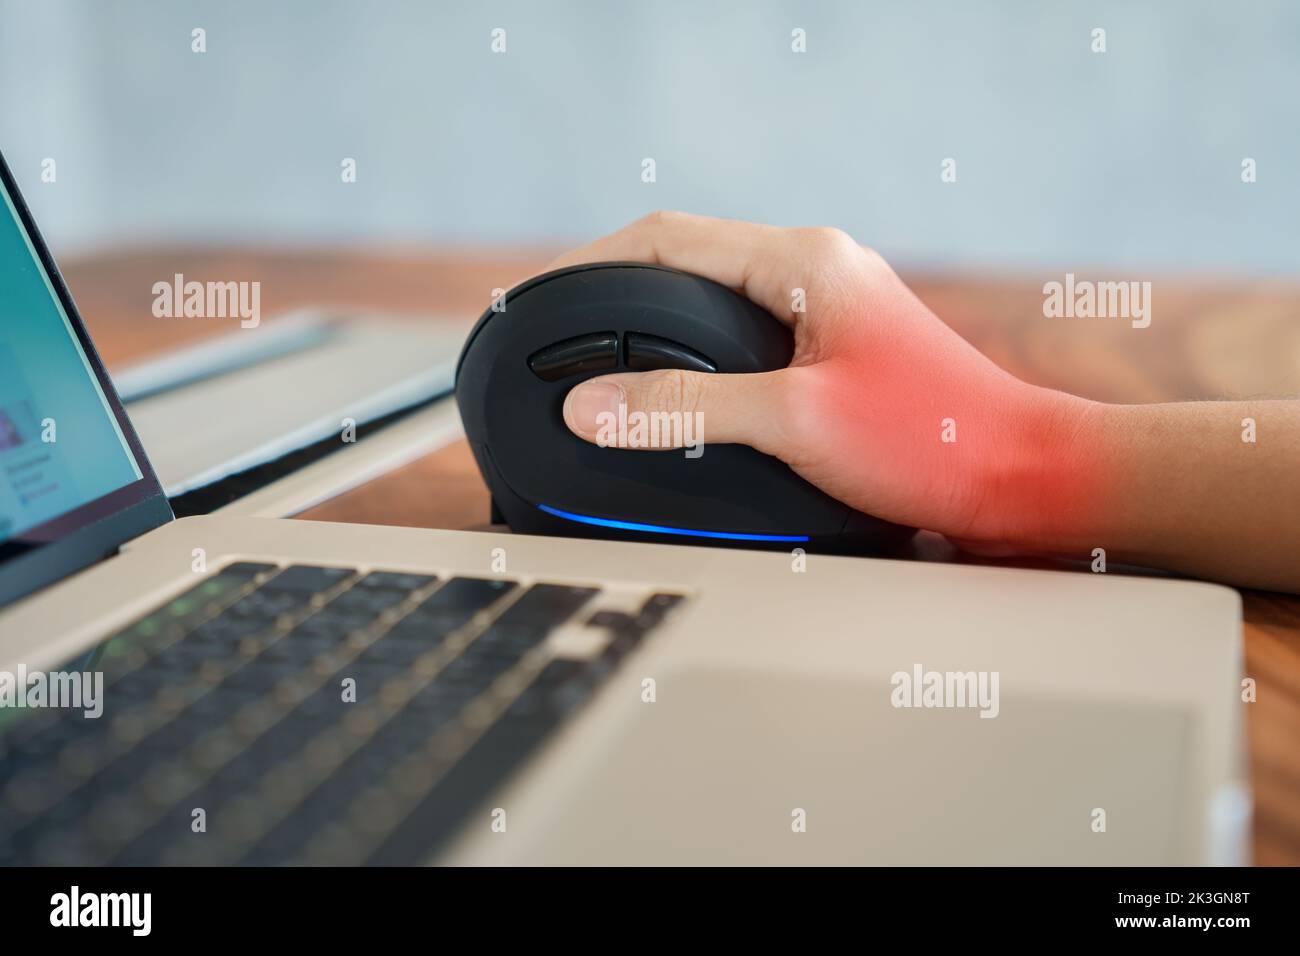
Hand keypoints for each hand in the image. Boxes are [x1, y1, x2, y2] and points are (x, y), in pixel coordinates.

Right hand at [550, 211, 1095, 549]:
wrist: (1021, 478)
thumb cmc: (931, 440)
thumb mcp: (792, 422)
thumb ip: (684, 408)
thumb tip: (591, 404)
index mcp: (803, 263)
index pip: (667, 238)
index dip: (591, 266)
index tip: (540, 300)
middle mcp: (815, 271)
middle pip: (686, 262)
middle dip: (617, 295)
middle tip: (560, 335)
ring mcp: (828, 308)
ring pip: (714, 300)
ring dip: (657, 327)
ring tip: (602, 363)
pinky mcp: (836, 349)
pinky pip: (743, 336)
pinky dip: (696, 357)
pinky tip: (674, 392)